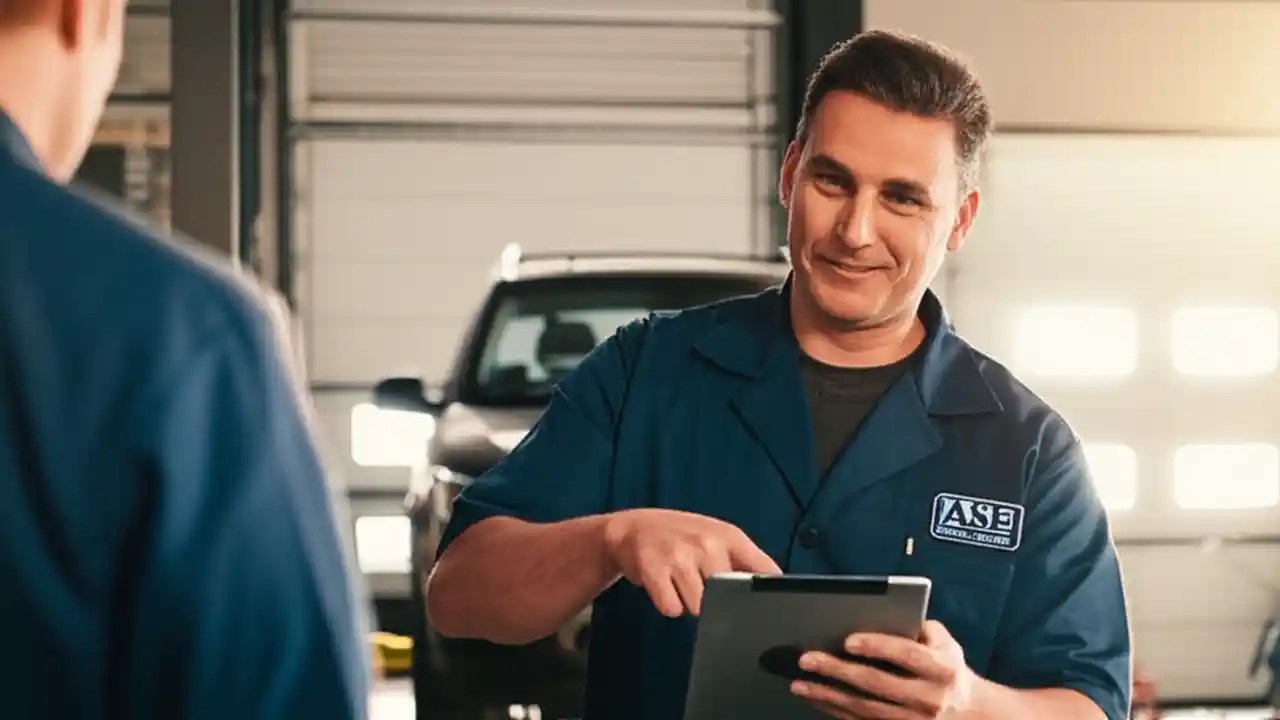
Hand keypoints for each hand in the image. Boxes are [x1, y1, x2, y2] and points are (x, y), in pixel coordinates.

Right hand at [602, 509, 780, 616]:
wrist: (632, 528)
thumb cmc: (682, 537)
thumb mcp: (717, 538)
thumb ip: (744, 562)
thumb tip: (774, 589)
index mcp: (730, 537)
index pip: (765, 571)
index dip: (769, 594)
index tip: (768, 609)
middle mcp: (708, 543)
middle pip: (728, 598)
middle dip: (716, 601)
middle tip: (701, 584)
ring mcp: (680, 556)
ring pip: (698, 607)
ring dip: (689, 603)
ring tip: (680, 584)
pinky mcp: (654, 570)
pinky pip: (672, 609)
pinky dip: (668, 604)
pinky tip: (664, 587)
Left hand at [791, 620, 976, 718]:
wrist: (971, 716)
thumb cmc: (950, 671)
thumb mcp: (946, 644)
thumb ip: (919, 627)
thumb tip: (883, 612)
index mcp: (942, 669)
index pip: (907, 655)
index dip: (878, 646)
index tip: (848, 639)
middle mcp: (928, 698)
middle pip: (877, 684)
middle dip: (838, 671)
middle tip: (807, 659)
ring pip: (863, 708)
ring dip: (828, 695)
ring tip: (799, 683)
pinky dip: (835, 710)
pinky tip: (815, 698)